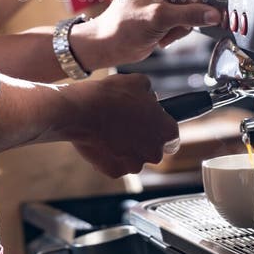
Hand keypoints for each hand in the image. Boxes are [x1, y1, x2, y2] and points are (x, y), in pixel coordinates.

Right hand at [47, 73, 177, 176]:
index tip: (150, 125)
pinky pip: (114, 164)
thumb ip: (150, 93)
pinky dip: (108, 155)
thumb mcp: (138, 82)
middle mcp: (154, 152)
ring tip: (109, 130)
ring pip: (133, 159)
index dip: (159, 129)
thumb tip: (149, 98)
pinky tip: (100, 140)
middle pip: (152, 150)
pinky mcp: (114, 172)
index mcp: (166, 131)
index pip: (172, 136)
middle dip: (142, 141)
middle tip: (125, 125)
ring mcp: (134, 165)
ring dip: (125, 149)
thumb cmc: (111, 95)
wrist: (81, 112)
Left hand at [71, 0, 230, 69]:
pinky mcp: (169, 7)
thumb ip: (188, 15)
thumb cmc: (120, 26)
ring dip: (185, 19)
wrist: (110, 46)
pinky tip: (166, 33)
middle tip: (174, 19)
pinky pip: (191, 13)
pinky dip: (182, 27)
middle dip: (189, 5)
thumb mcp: (156, 18)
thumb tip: (213, 14)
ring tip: (165, 28)